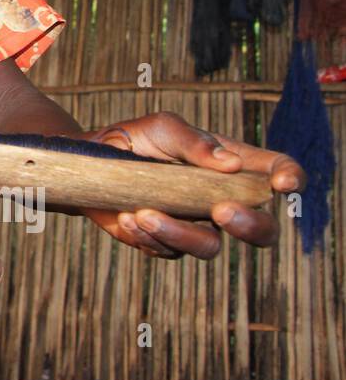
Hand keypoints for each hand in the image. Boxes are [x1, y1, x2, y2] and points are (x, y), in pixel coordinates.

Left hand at [79, 111, 304, 258]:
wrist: (89, 163)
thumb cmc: (136, 139)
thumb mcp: (163, 128)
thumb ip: (195, 143)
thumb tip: (231, 164)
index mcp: (233, 166)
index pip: (275, 173)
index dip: (290, 178)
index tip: (284, 184)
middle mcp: (222, 201)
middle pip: (261, 229)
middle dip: (250, 225)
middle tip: (222, 212)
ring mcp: (195, 226)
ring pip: (209, 246)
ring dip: (179, 232)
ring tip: (144, 213)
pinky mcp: (165, 243)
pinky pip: (167, 251)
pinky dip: (147, 235)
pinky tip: (127, 217)